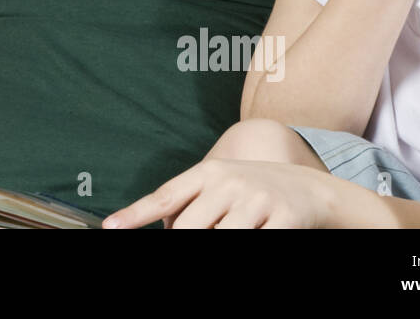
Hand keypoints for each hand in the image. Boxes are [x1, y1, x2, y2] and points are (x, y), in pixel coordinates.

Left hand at [102, 158, 331, 228]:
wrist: (309, 188)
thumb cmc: (251, 190)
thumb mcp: (218, 185)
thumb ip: (187, 203)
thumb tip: (160, 227)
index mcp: (208, 173)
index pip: (164, 197)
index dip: (135, 214)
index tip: (111, 228)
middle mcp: (229, 183)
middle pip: (188, 228)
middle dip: (181, 244)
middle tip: (191, 240)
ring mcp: (256, 200)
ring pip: (221, 238)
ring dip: (217, 243)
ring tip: (222, 233)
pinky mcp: (283, 219)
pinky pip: (254, 244)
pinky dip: (246, 246)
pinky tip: (252, 235)